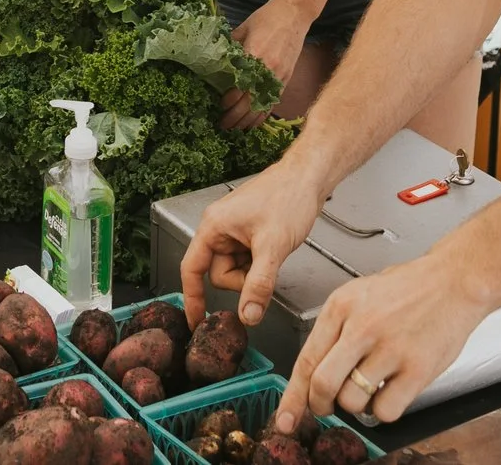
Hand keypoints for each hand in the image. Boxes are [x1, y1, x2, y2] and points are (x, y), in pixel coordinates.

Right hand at [178, 156, 328, 327]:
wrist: (309, 178)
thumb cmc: (288, 197)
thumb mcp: (273, 247)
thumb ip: (258, 284)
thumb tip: (247, 315)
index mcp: (213, 226)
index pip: (192, 269)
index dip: (192, 297)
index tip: (195, 321)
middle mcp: (219, 227)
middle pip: (219, 273)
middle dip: (242, 280)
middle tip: (265, 266)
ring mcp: (234, 231)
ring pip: (235, 269)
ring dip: (253, 272)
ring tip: (273, 253)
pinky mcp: (248, 233)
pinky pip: (247, 261)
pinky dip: (260, 264)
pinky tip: (274, 250)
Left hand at [221, 0, 308, 131]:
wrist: (292, 15)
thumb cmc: (265, 19)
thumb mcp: (242, 30)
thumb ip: (229, 48)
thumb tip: (212, 62)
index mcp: (254, 56)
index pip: (239, 88)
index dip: (228, 101)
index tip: (219, 105)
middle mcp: (267, 71)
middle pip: (249, 103)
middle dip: (234, 117)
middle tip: (222, 124)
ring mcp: (278, 77)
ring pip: (262, 107)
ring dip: (247, 121)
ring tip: (234, 128)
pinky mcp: (285, 80)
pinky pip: (272, 104)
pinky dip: (262, 116)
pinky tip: (252, 123)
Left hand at [277, 251, 491, 429]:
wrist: (454, 280)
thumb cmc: (410, 289)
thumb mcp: (360, 294)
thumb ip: (336, 329)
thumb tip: (314, 372)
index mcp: (341, 306)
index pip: (306, 360)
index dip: (293, 396)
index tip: (285, 418)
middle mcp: (361, 327)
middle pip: (323, 385)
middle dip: (320, 406)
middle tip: (326, 408)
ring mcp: (390, 349)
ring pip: (352, 401)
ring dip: (358, 405)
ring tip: (372, 387)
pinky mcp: (417, 369)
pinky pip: (385, 411)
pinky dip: (384, 411)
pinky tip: (391, 392)